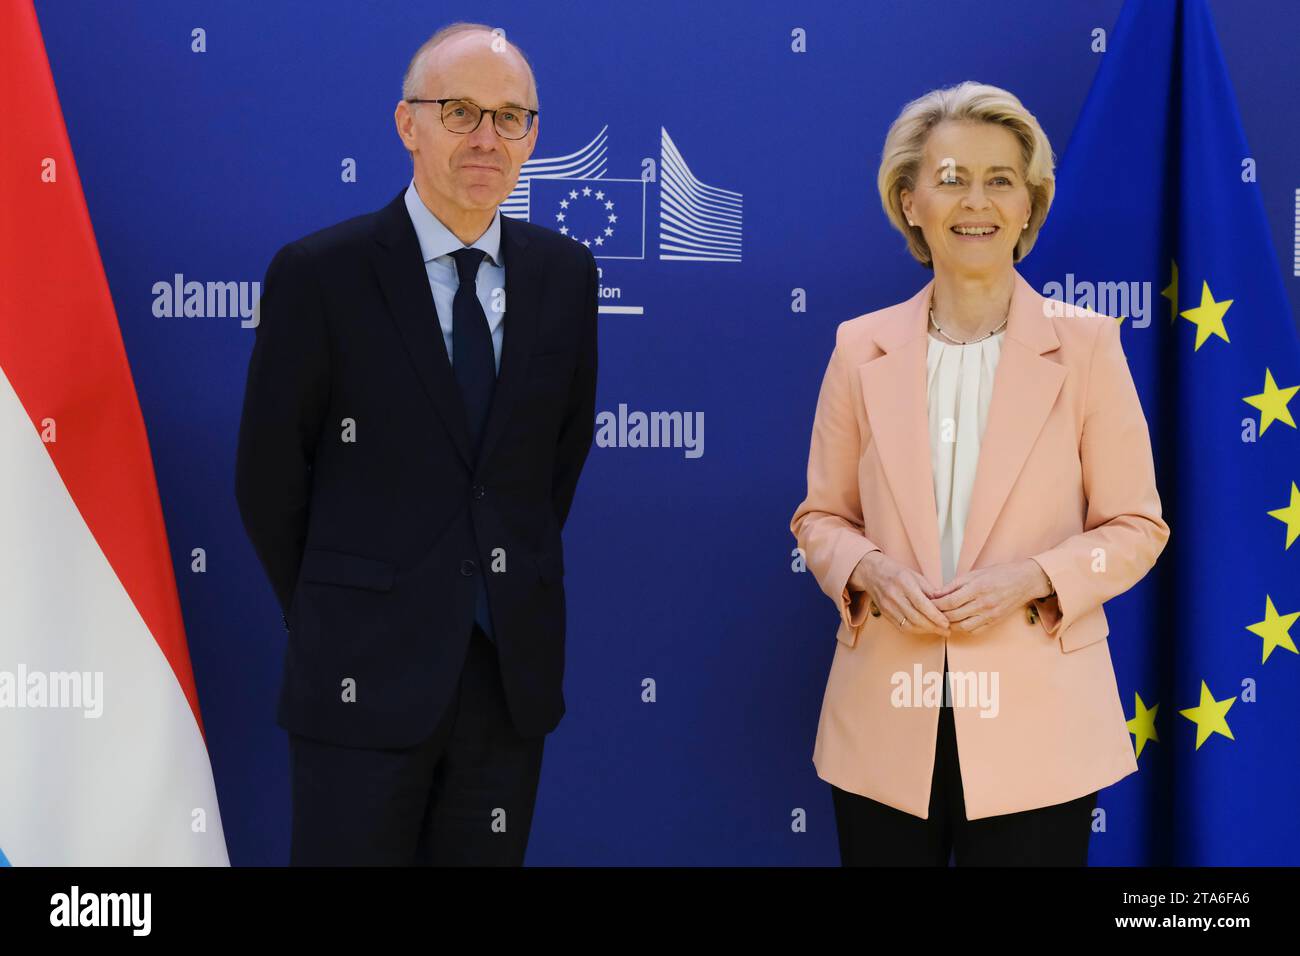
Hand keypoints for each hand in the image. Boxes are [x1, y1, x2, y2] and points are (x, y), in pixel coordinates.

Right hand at [849, 550, 949, 635]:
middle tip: (946, 630)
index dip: (935, 616)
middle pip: (916, 617)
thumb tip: (944, 606)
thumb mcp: (916, 576)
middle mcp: (894, 596)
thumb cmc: (897, 573)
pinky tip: (924, 629)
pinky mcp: (885, 614)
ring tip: (937, 631)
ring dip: (925, 630)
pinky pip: (901, 627)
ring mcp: (888, 606)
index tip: (946, 623)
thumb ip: (930, 591)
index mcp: (904, 584)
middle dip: (933, 627)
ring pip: (909, 625)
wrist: (873, 573)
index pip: (921, 604)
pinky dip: (915, 630)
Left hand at [928, 559, 1049, 633]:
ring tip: (941, 619)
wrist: (1024, 581)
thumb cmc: (999, 574)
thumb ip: (954, 585)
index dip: (935, 605)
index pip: (949, 601)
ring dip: (949, 624)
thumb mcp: (975, 574)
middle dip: (938, 615)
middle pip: (953, 616)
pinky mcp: (994, 622)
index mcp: (977, 588)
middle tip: (929, 613)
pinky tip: (957, 622)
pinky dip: (962, 628)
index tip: (926, 603)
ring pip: (962, 626)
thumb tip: (935, 594)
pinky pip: (974, 630)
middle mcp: (983, 603)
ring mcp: (990, 615)